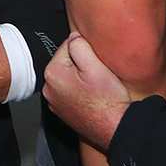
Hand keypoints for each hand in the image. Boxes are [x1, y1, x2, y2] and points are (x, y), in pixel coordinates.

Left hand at [43, 35, 133, 151]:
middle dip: (82, 63)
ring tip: (97, 86)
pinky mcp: (63, 111)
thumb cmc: (107, 100)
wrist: (116, 129)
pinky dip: (80, 90)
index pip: (68, 45)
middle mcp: (49, 89)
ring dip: (81, 76)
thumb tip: (74, 35)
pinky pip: (71, 90)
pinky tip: (93, 96)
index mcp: (53, 74)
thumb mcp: (95, 65)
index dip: (85, 49)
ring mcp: (55, 102)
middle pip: (67, 61)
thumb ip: (80, 45)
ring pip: (69, 76)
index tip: (97, 61)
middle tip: (98, 74)